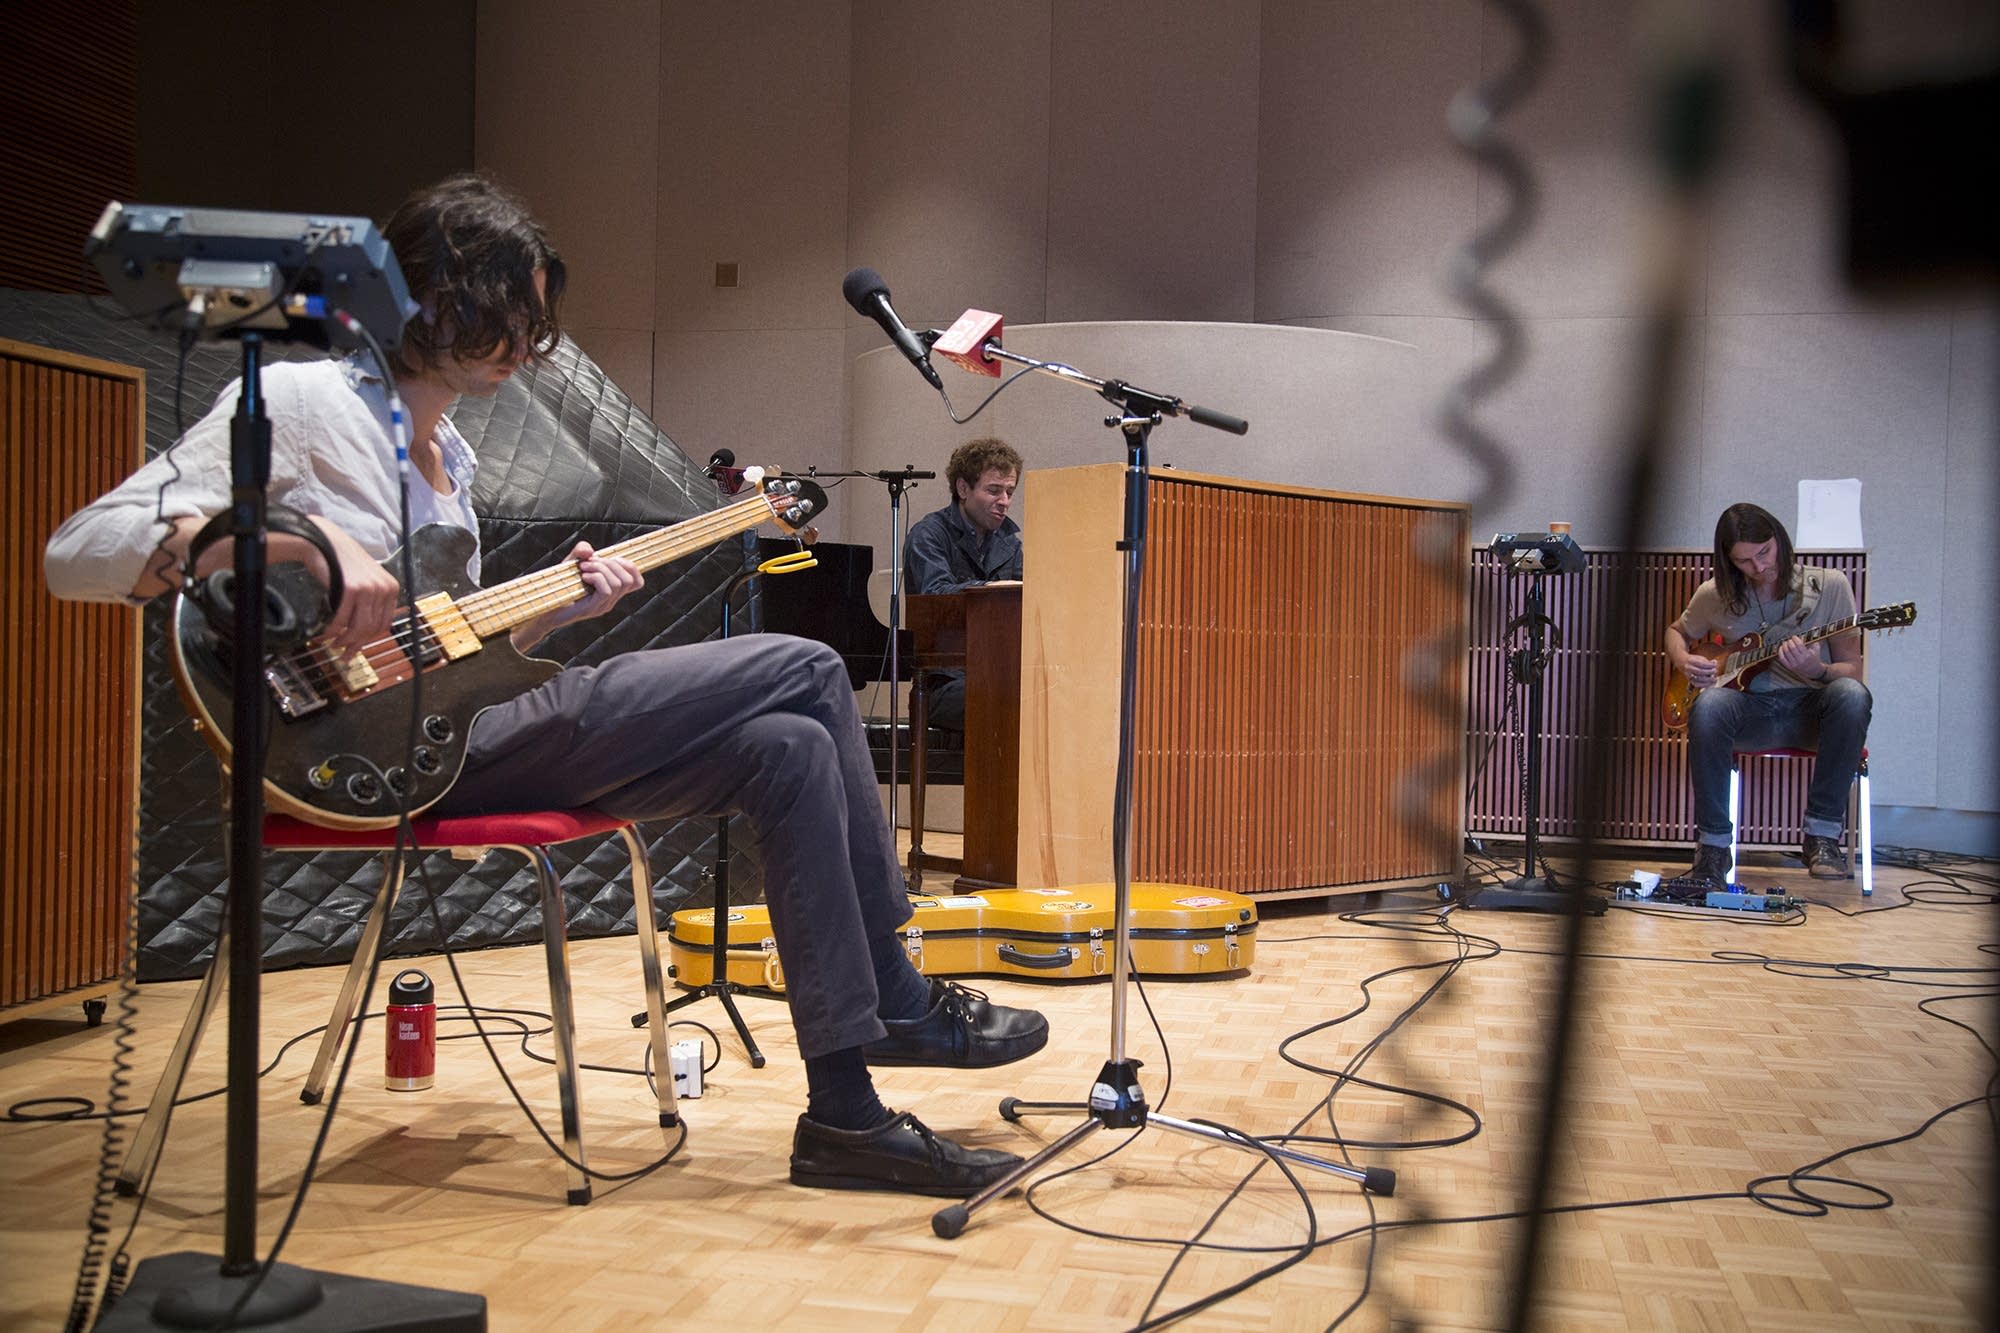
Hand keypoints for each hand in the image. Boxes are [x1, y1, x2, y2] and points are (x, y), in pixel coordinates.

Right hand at [310, 519, 399, 655]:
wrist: (327, 542)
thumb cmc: (343, 563)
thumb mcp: (366, 581)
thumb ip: (370, 604)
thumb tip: (364, 634)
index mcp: (391, 588)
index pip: (385, 623)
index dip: (369, 639)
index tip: (358, 647)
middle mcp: (384, 588)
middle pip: (372, 628)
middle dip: (356, 644)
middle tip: (344, 653)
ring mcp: (368, 589)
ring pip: (360, 627)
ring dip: (346, 640)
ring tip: (335, 645)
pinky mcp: (351, 589)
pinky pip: (343, 619)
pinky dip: (333, 631)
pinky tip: (326, 635)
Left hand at [565, 541, 643, 620]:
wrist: (545, 606)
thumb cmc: (559, 585)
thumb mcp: (572, 562)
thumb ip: (581, 551)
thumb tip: (589, 551)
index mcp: (611, 591)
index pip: (637, 582)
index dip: (630, 566)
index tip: (610, 558)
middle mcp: (610, 600)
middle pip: (628, 580)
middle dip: (611, 563)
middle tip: (590, 561)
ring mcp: (603, 606)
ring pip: (618, 584)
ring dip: (601, 569)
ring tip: (584, 567)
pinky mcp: (593, 609)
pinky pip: (606, 591)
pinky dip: (596, 578)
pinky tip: (583, 577)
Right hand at [1678, 653, 1716, 686]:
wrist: (1681, 662)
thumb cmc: (1693, 660)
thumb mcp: (1699, 658)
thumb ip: (1707, 662)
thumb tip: (1715, 663)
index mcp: (1690, 661)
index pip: (1701, 664)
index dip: (1709, 665)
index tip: (1715, 665)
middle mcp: (1688, 668)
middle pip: (1699, 672)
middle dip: (1709, 672)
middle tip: (1715, 671)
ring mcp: (1688, 675)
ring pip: (1697, 680)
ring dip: (1707, 680)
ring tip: (1714, 679)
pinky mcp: (1690, 680)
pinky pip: (1696, 685)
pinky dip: (1703, 685)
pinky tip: (1710, 684)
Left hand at [1776, 636, 1824, 679]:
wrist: (1813, 671)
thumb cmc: (1814, 657)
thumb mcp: (1816, 648)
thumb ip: (1814, 637)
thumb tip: (1814, 627)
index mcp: (1808, 655)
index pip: (1799, 645)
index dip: (1795, 639)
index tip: (1794, 637)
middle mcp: (1801, 660)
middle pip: (1791, 648)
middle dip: (1789, 642)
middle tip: (1789, 639)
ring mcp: (1794, 664)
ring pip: (1786, 652)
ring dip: (1784, 645)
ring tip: (1785, 642)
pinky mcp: (1789, 667)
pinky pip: (1782, 658)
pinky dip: (1780, 652)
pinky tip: (1781, 648)